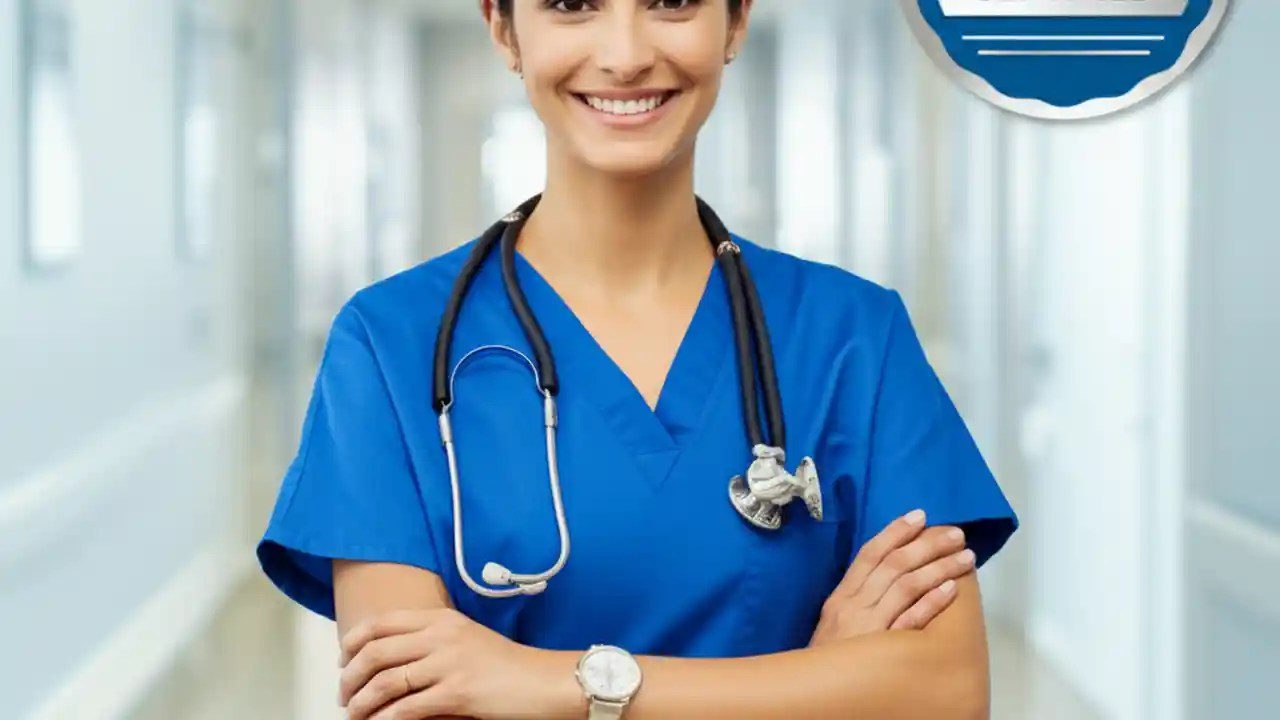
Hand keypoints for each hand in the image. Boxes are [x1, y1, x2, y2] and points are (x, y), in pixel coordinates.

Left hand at [338, 608, 571, 719]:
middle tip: (344, 693)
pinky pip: (406, 709)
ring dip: (361, 703)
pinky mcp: (456, 693)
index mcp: (441, 618)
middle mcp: (441, 635)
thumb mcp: (465, 638)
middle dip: (350, 677)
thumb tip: (391, 657)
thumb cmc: (507, 665)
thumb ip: (431, 639)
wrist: (542, 681)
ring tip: (354, 714)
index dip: (353, 641)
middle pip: (375, 652)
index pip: (382, 623)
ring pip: (384, 682)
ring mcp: (448, 663)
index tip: (343, 659)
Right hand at [809, 510, 973, 645]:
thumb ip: (857, 596)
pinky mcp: (882, 649)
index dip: (895, 532)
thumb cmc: (829, 658)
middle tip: (954, 533)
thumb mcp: (835, 620)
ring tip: (964, 557)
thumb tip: (888, 570)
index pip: (870, 554)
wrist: (812, 693)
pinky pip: (910, 622)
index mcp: (841, 596)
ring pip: (906, 586)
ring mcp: (869, 626)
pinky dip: (930, 603)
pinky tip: (950, 589)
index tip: (920, 517)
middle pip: (894, 565)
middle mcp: (854, 605)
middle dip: (927, 544)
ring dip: (938, 568)